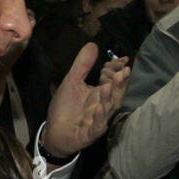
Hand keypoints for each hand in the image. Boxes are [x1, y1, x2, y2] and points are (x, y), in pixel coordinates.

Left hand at [42, 42, 130, 157]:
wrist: (53, 133)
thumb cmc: (65, 108)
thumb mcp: (72, 82)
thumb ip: (82, 65)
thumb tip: (93, 44)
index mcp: (99, 94)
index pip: (113, 81)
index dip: (117, 70)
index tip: (123, 59)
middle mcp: (102, 107)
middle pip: (115, 94)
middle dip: (119, 84)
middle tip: (124, 71)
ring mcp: (97, 121)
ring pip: (107, 110)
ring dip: (109, 98)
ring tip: (109, 85)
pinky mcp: (89, 134)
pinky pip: (97, 126)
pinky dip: (99, 118)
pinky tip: (99, 108)